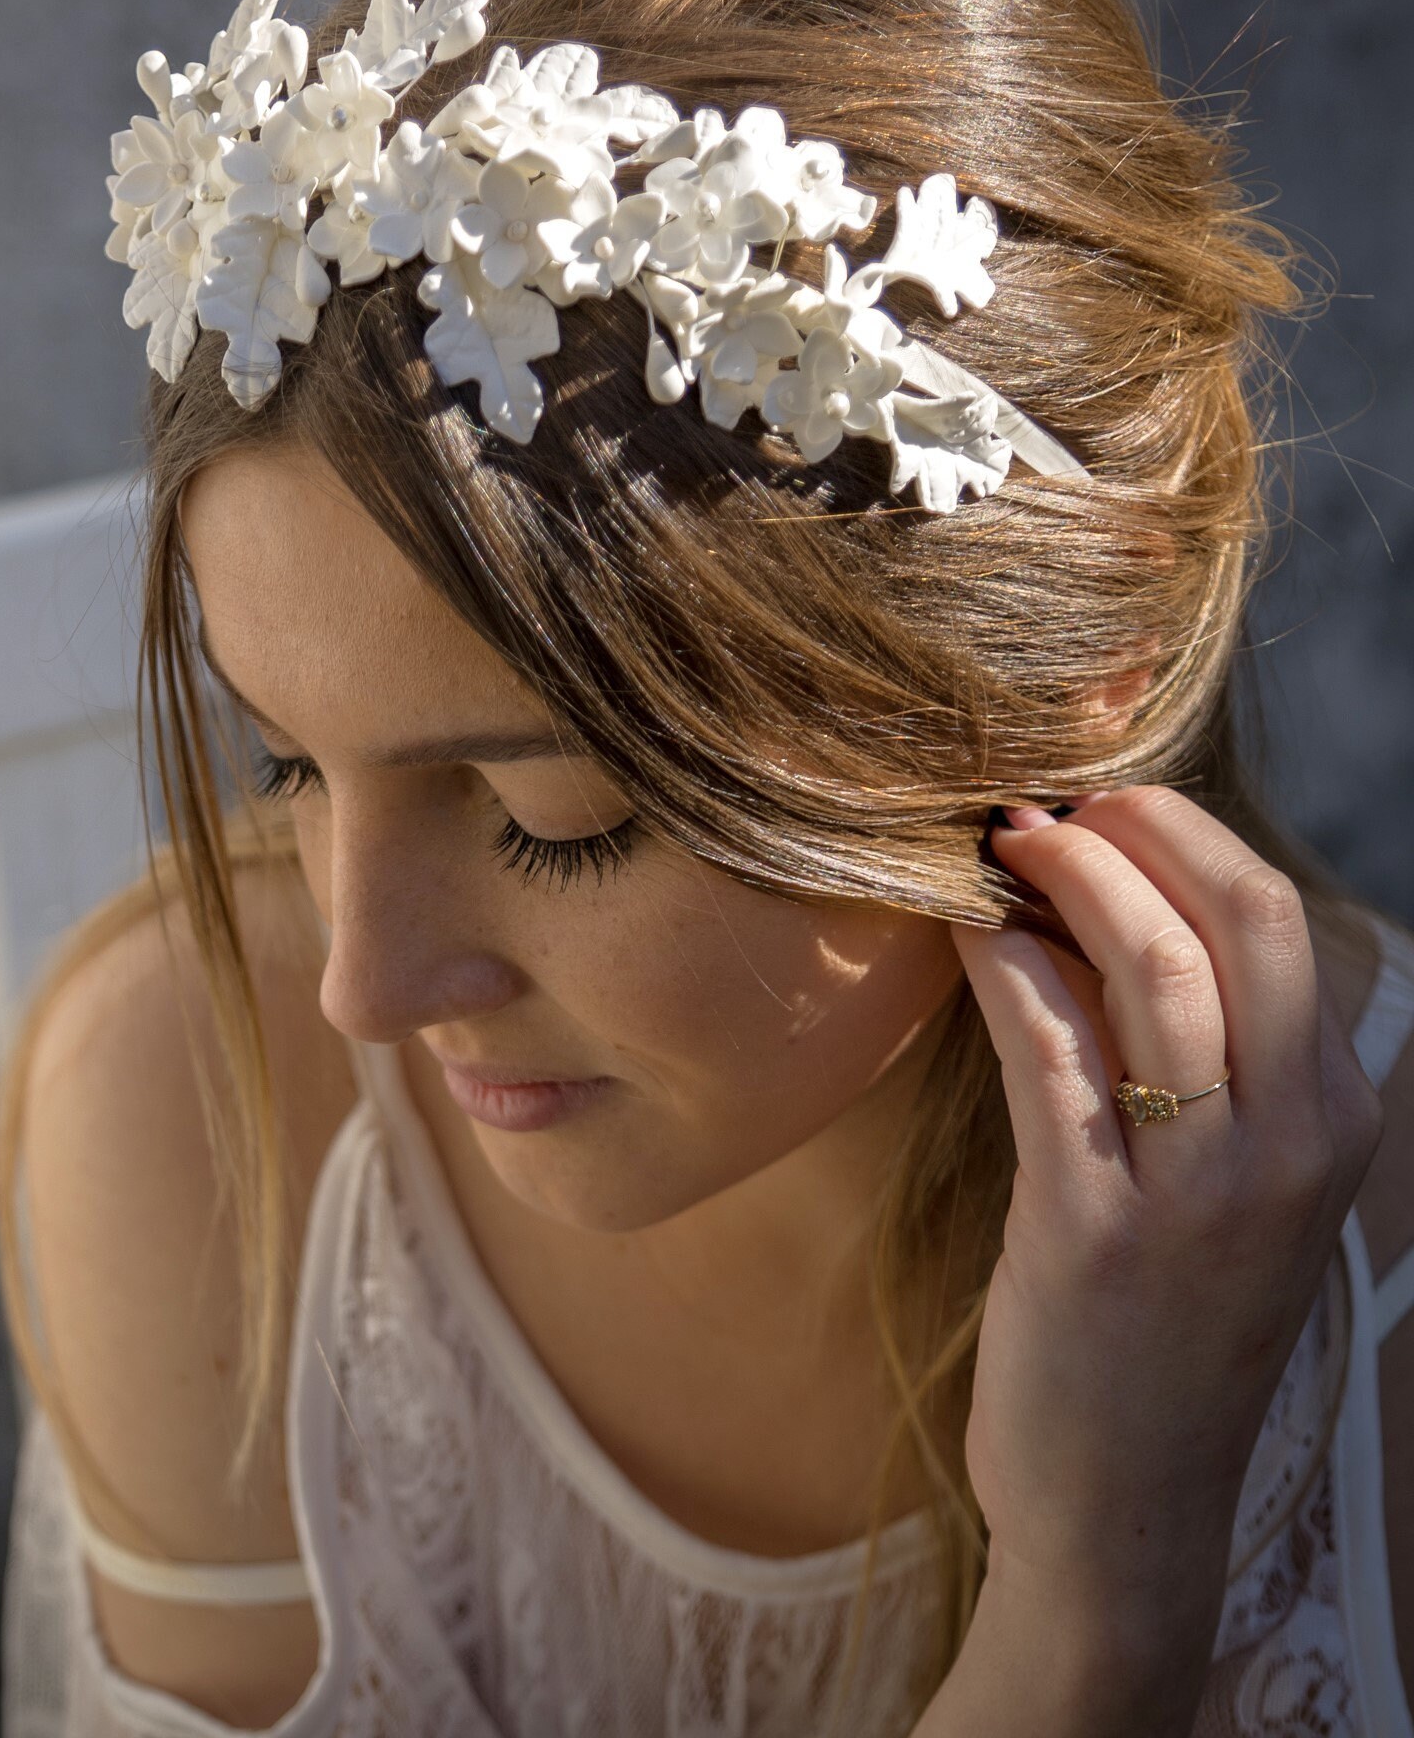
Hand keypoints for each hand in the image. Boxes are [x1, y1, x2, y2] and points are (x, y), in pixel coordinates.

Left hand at [950, 789, 1381, 1693]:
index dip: (1181, 834)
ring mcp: (1203, 1190)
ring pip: (1152, 968)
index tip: (1097, 804)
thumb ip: (1201, 1054)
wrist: (1125, 1500)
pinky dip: (1006, 966)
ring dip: (1064, 879)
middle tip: (1044, 808)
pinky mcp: (1098, 1229)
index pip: (1280, 917)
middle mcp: (1293, 1144)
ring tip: (996, 846)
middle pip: (1240, 916)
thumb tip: (1109, 901)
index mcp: (1334, 1117)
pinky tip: (968, 934)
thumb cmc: (1160, 1321)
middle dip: (1136, 830)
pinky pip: (1053, 1051)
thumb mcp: (1229, 1184)